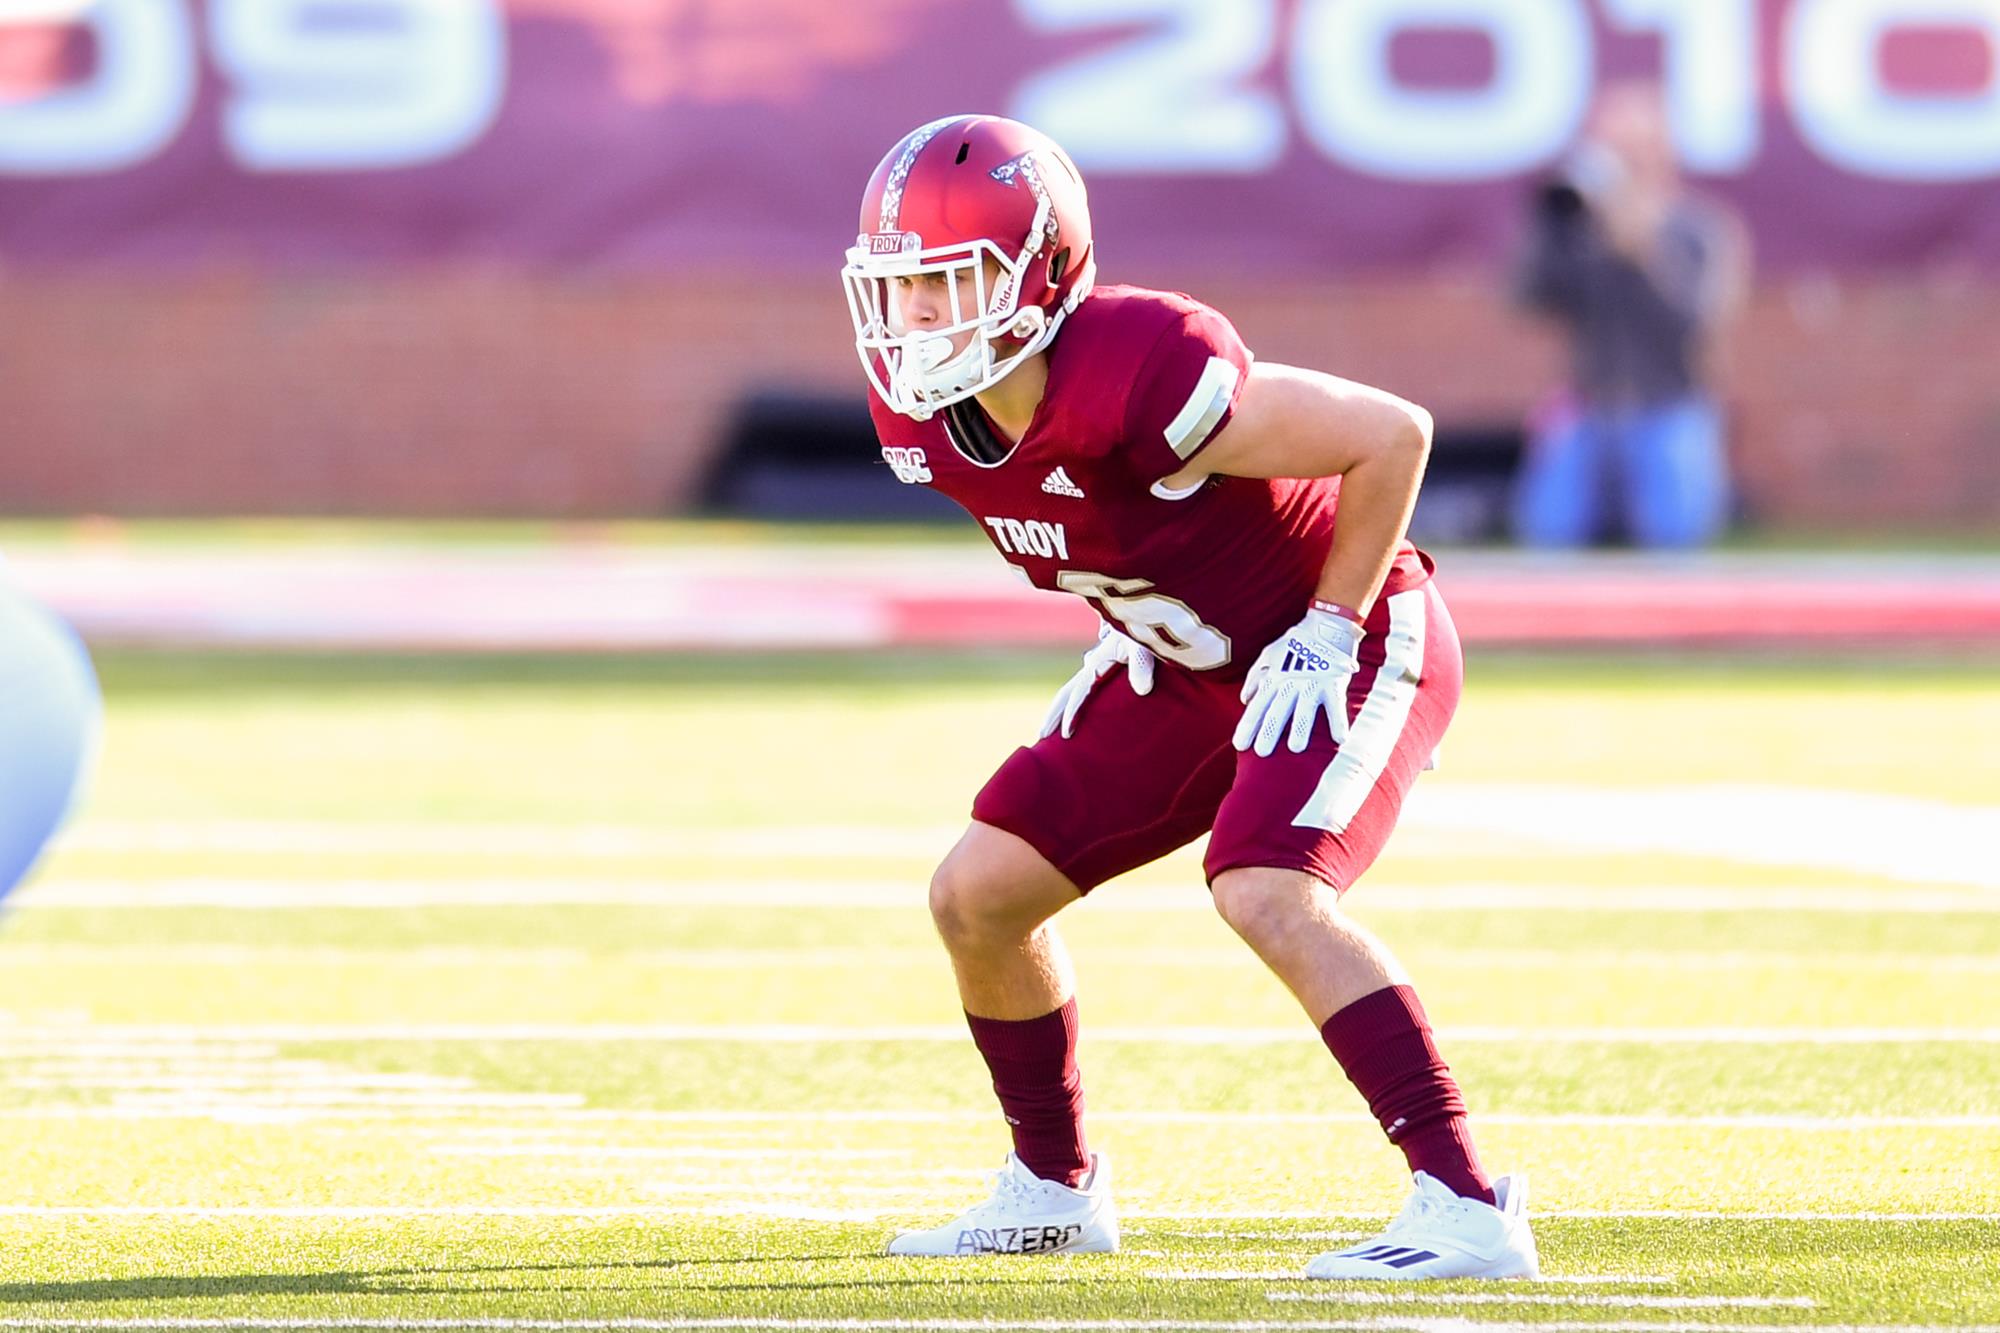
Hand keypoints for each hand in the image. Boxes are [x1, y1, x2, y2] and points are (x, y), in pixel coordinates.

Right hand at [1040, 624, 1155, 738]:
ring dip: (1059, 710)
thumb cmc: (1145, 631)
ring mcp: (1097, 668)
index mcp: (1097, 663)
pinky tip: (1076, 716)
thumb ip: (1142, 665)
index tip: (1065, 735)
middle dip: (1052, 715)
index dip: (1070, 713)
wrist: (1147, 614)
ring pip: (1071, 691)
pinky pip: (1084, 690)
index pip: (1078, 692)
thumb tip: (1142, 690)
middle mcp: (1092, 666)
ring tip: (1050, 731)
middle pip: (1065, 694)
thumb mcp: (1144, 645)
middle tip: (1040, 737)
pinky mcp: (1106, 669)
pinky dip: (1075, 704)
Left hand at [1232, 609, 1362, 756]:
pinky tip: (1340, 739)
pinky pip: (1336, 705)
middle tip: (1261, 753)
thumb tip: (1244, 699)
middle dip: (1268, 732)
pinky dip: (1338, 721)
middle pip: (1277, 711)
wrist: (1325, 625)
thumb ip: (1254, 677)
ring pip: (1304, 709)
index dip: (1248, 726)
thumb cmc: (1294, 644)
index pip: (1257, 706)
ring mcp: (1312, 683)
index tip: (1240, 745)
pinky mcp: (1333, 683)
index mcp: (1273, 679)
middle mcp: (1290, 683)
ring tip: (1295, 748)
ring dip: (1300, 729)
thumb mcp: (1268, 655)